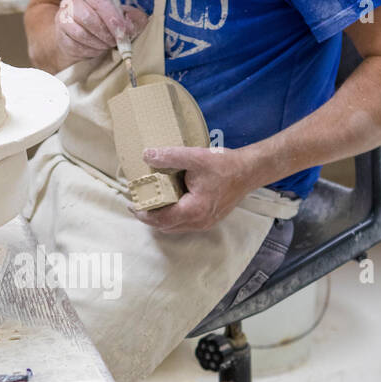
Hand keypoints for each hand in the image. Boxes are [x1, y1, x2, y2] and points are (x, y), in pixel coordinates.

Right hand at [53, 0, 146, 69]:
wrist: (79, 33)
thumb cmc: (103, 21)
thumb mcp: (120, 15)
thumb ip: (131, 18)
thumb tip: (132, 27)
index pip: (100, 3)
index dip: (114, 19)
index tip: (125, 32)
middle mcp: (72, 1)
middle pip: (88, 18)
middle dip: (106, 33)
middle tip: (115, 42)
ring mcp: (62, 18)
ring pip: (80, 34)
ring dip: (98, 44)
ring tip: (106, 46)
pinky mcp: (60, 35)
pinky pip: (74, 46)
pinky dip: (89, 51)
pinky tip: (96, 50)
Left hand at [133, 146, 255, 233]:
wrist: (249, 171)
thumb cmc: (224, 165)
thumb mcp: (195, 157)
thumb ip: (170, 157)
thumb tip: (146, 155)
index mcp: (194, 210)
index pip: (160, 219)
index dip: (143, 214)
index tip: (131, 203)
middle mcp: (199, 222)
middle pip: (166, 226)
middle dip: (149, 217)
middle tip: (138, 202)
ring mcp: (205, 223)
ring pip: (175, 227)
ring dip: (161, 217)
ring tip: (151, 202)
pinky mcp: (209, 219)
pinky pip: (185, 223)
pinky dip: (173, 216)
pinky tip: (169, 202)